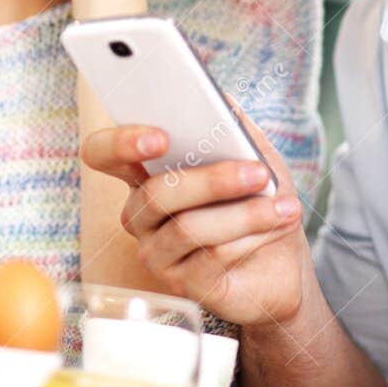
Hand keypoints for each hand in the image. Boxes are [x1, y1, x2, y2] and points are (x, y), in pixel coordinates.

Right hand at [80, 104, 313, 327]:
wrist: (282, 265)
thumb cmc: (260, 203)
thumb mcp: (256, 156)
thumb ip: (235, 127)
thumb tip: (221, 101)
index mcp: (145, 174)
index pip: (103, 154)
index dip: (121, 143)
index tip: (160, 137)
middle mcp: (140, 214)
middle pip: (155, 194)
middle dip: (212, 181)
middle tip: (258, 171)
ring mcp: (156, 252)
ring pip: (188, 228)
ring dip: (245, 214)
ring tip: (284, 205)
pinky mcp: (182, 285)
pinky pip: (211, 258)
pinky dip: (251, 239)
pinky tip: (276, 228)